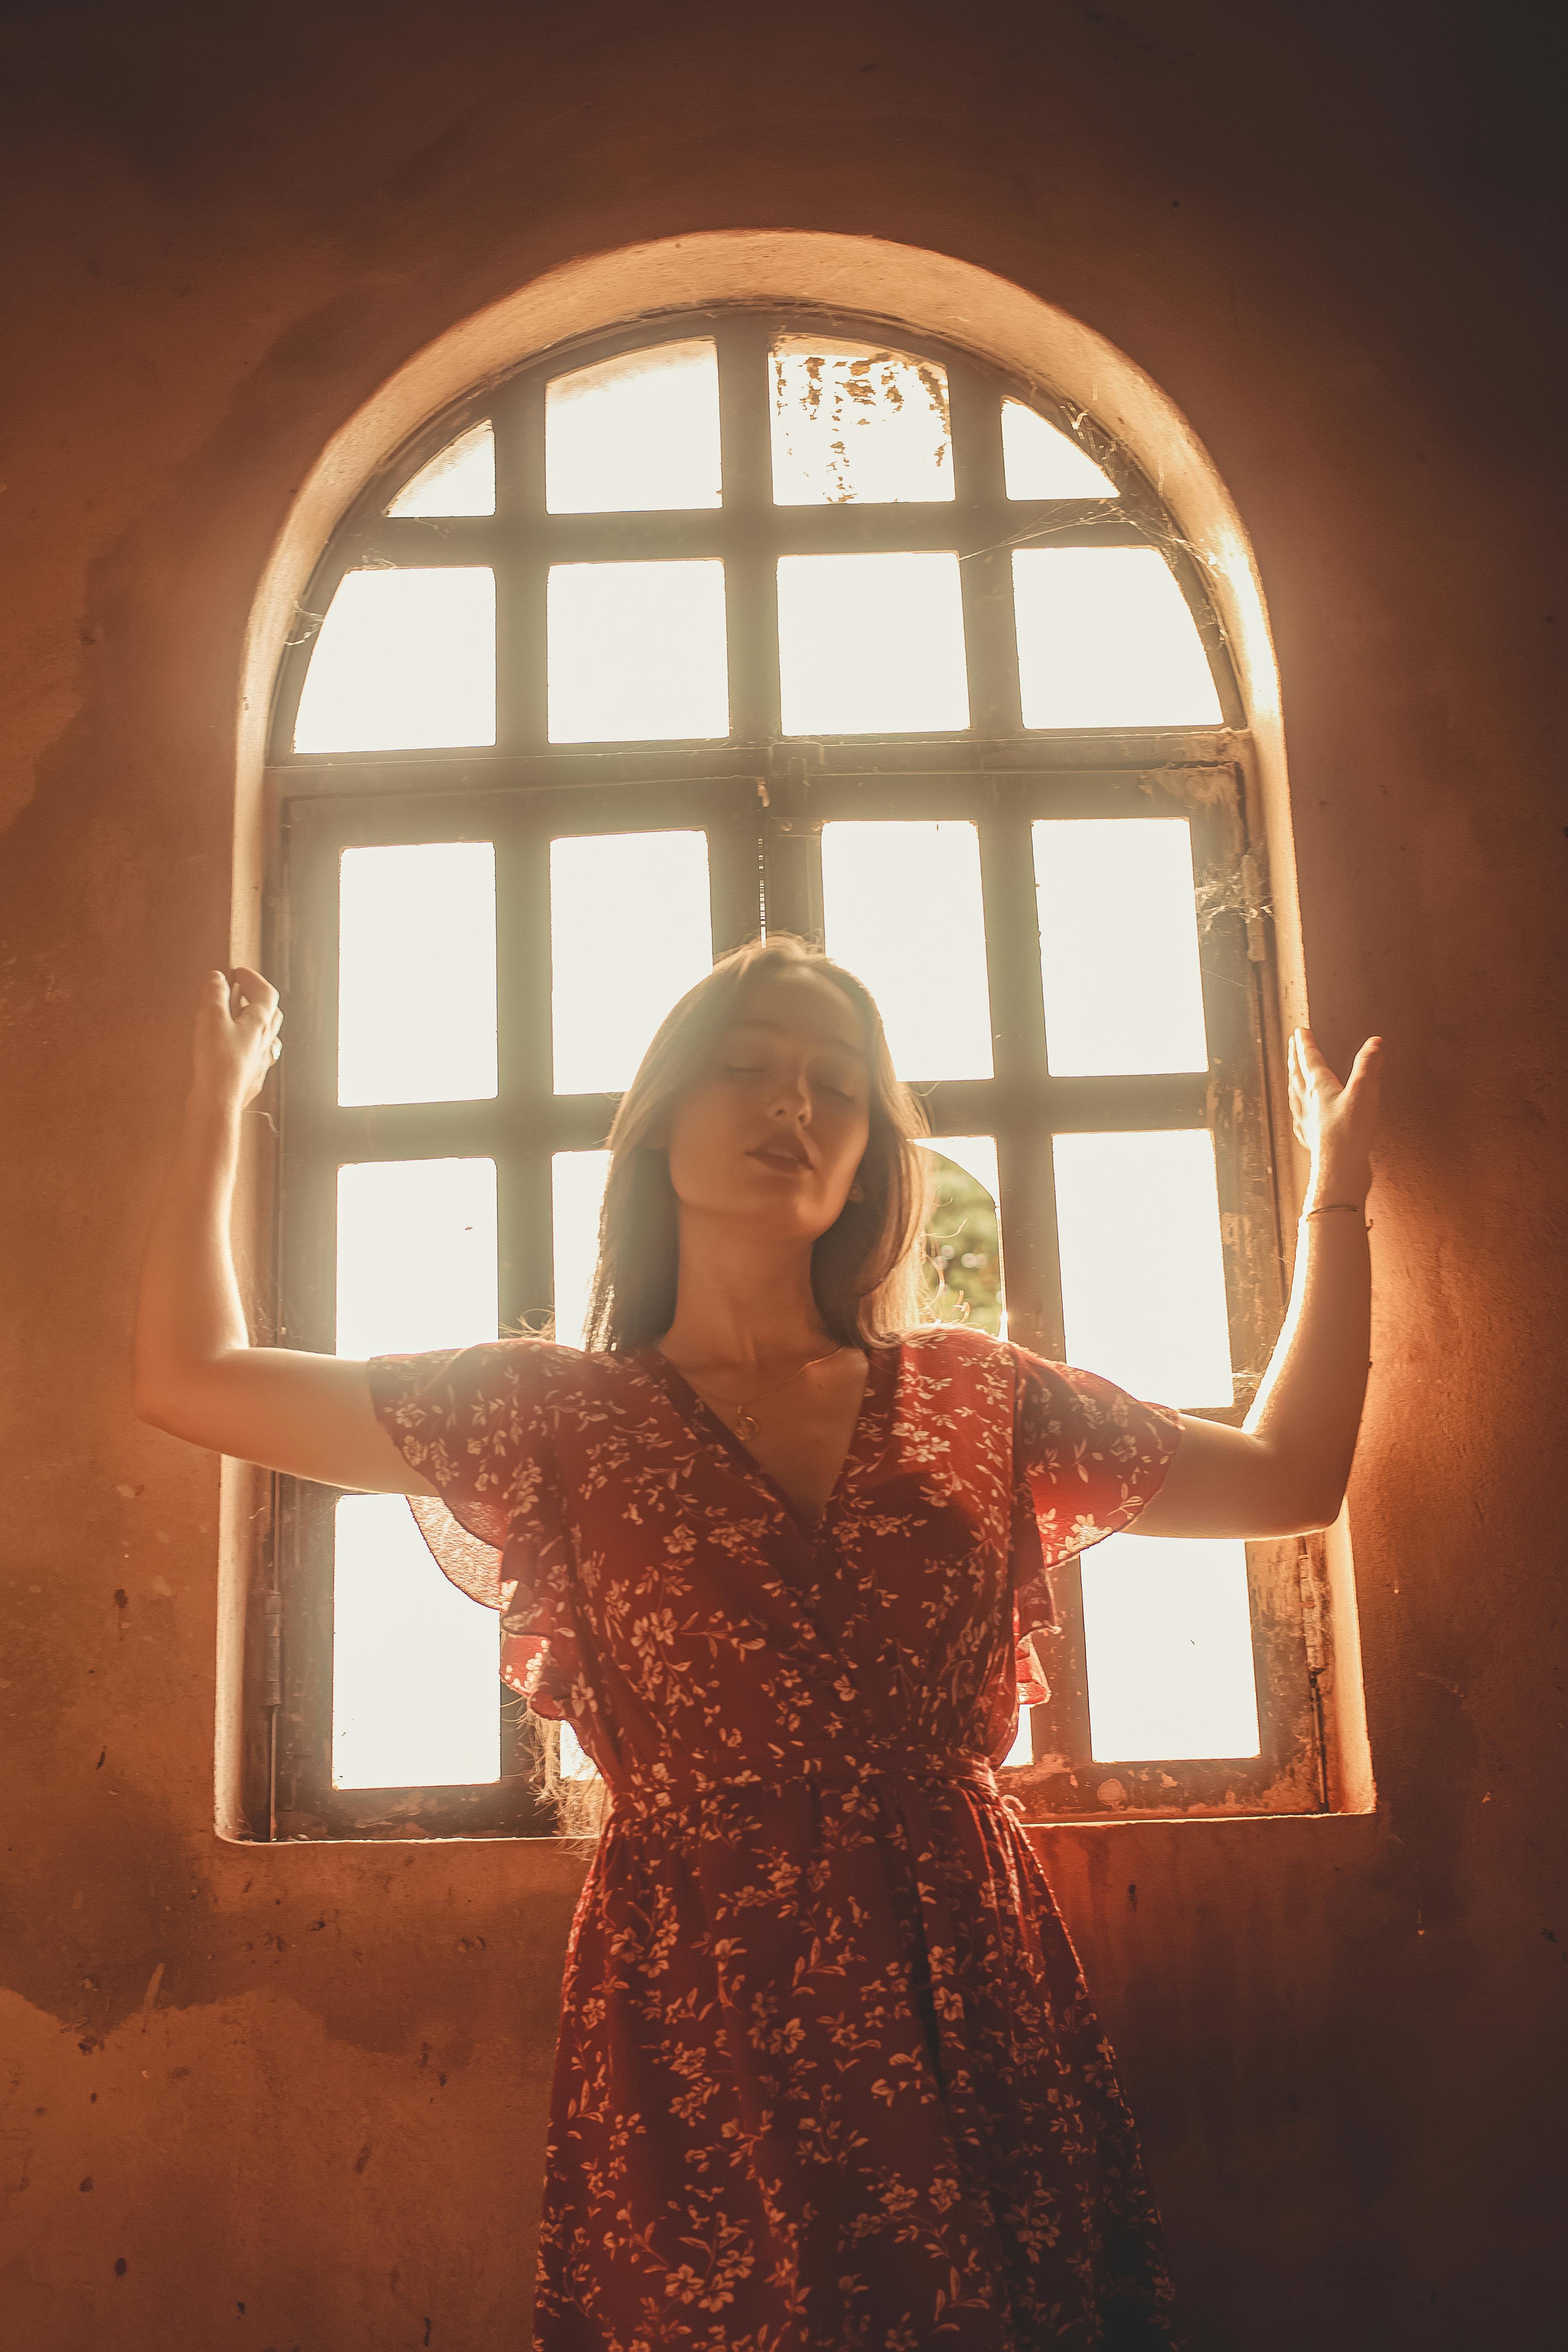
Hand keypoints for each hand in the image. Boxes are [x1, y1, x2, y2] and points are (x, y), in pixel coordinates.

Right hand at [191, 967, 282, 1112]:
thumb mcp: (211, 1019)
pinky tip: (234, 1046)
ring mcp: (261, 1059)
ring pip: (266, 1034)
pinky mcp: (252, 1075)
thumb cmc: (217, 1062)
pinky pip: (256, 1053)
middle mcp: (266, 1040)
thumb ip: (215, 995)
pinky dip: (248, 1042)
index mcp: (261, 1022)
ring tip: (237, 1016)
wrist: (219, 1102)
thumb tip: (217, 979)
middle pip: (271, 1012)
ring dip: (254, 1021)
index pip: (266, 992)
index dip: (253, 978)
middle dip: (257, 997)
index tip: (239, 972)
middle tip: (240, 991)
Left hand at [1289, 1026, 1382, 1205]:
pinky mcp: (1313, 1139)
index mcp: (1318, 1088)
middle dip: (1295, 1057)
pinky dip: (1300, 1107)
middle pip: (1297, 1075)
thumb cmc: (1350, 1133)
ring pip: (1296, 1094)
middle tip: (1292, 1045)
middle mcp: (1308, 1103)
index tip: (1300, 1031)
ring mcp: (1307, 1121)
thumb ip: (1369, 1066)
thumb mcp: (1364, 1093)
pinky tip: (1301, 1113)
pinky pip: (1301, 1117)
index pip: (1310, 1059)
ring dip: (1294, 1079)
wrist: (1339, 1171)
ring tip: (1293, 1074)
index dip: (1306, 1043)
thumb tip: (1375, 1042)